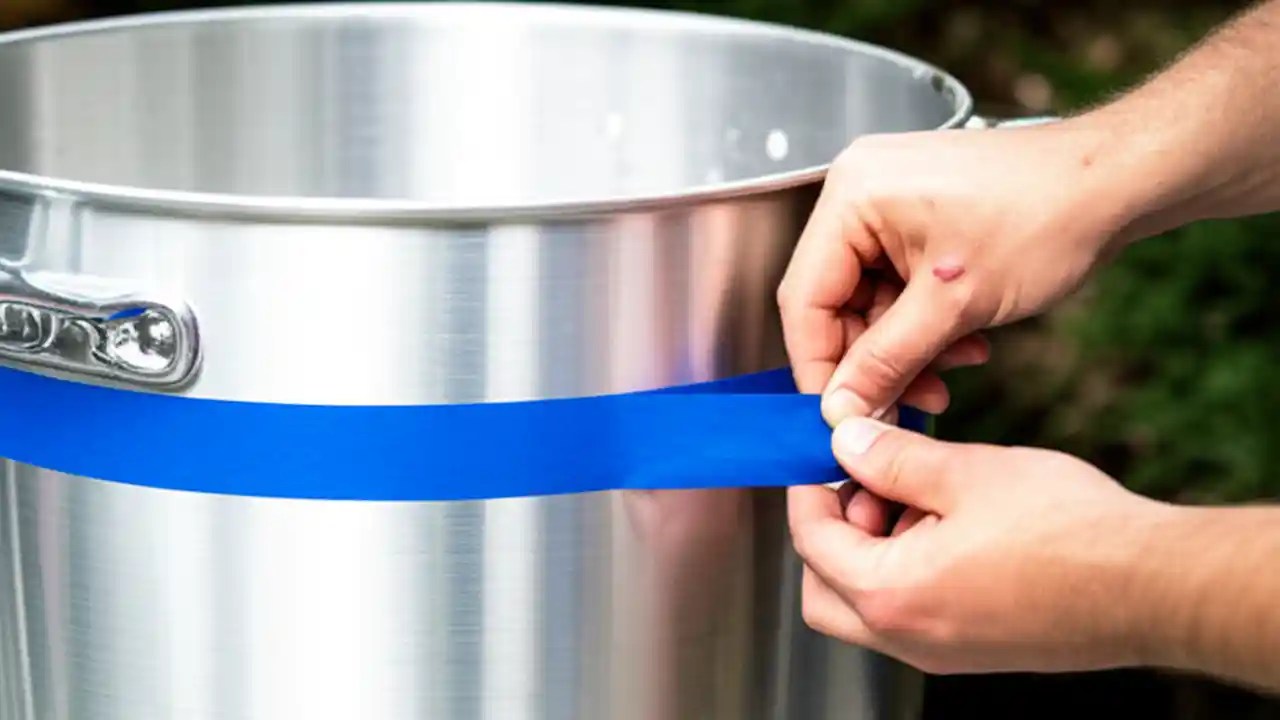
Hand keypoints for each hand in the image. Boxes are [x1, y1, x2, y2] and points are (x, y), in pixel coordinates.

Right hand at [777, 120, 1127, 422]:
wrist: (1117, 180)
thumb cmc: (1045, 216)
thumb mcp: (954, 305)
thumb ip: (885, 362)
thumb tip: (839, 410)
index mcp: (851, 197)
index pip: (805, 299)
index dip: (818, 366)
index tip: (837, 417)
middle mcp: (859, 192)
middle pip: (835, 303)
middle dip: (872, 362)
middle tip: (900, 408)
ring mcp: (889, 201)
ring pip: (871, 301)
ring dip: (904, 350)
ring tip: (945, 382)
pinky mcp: (919, 216)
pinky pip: (898, 284)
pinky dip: (924, 324)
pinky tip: (963, 346)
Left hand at [788, 417, 1173, 674]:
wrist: (1154, 586)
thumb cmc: (1069, 531)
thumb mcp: (966, 473)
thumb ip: (891, 459)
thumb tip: (845, 442)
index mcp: (891, 595)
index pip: (813, 542)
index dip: (811, 488)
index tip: (822, 454)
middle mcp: (908, 638)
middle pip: (825, 589)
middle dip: (834, 529)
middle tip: (868, 479)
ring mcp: (942, 652)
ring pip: (868, 604)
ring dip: (875, 547)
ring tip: (923, 493)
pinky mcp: (975, 649)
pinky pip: (914, 612)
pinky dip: (910, 568)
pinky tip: (954, 523)